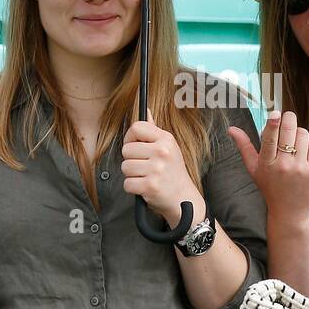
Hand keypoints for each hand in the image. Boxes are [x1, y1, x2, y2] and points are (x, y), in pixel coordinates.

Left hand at [122, 109, 200, 225]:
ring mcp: (156, 169)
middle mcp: (162, 152)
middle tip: (144, 166)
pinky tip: (144, 187)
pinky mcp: (150, 186)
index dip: (130, 137)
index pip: (136, 127)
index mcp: (166, 139)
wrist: (183, 198)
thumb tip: (146, 110)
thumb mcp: (168, 147)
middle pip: (126, 149)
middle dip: (131, 160)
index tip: (135, 146)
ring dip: (131, 175)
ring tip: (145, 176)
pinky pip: (127, 184)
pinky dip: (133, 188)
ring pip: (125, 167)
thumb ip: (154, 131)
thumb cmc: (172, 172)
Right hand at [228, 110, 308, 221]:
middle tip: (287, 118)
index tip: (275, 113)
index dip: (273, 124)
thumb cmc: (269, 187)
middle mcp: (283, 165)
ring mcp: (300, 168)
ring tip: (293, 141)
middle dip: (289, 119)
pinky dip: (308, 145)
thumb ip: (244, 146)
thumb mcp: (253, 169)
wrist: (289, 211)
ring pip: (303, 135)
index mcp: (266, 163)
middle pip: (289, 130)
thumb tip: (231, 128)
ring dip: (298, 133)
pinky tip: (302, 154)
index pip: (269, 139)